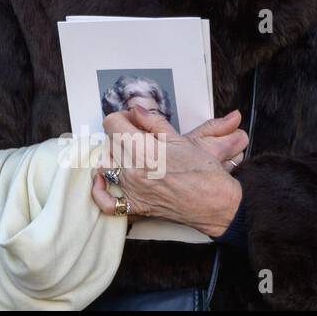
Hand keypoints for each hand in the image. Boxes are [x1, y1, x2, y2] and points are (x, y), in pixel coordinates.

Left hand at [90, 105, 245, 237]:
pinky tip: (103, 179)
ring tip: (131, 154)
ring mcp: (132, 190)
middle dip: (121, 134)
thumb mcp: (180, 138)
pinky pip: (106, 202)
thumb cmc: (203, 171)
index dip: (122, 117)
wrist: (217, 203)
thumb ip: (153, 121)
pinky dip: (100, 191)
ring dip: (114, 156)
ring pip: (105, 165)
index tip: (134, 120)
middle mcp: (132, 170)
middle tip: (139, 136)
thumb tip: (135, 109)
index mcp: (143, 150)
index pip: (111, 123)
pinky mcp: (135, 206)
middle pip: (109, 142)